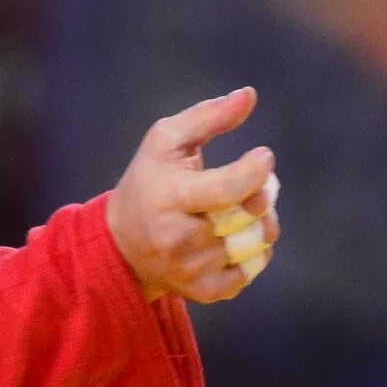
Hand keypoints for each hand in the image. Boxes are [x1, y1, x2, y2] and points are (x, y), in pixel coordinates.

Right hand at [104, 87, 281, 303]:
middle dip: (264, 193)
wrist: (122, 244)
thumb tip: (250, 94)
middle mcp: (178, 238)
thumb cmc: (150, 179)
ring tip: (247, 207)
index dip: (254, 172)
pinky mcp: (203, 292)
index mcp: (169, 196)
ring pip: (256, 243)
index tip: (264, 155)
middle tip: (259, 180)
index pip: (225, 190)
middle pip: (248, 216)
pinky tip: (236, 236)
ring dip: (263, 221)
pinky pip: (251, 270)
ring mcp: (191, 270)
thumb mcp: (167, 139)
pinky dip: (254, 251)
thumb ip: (208, 115)